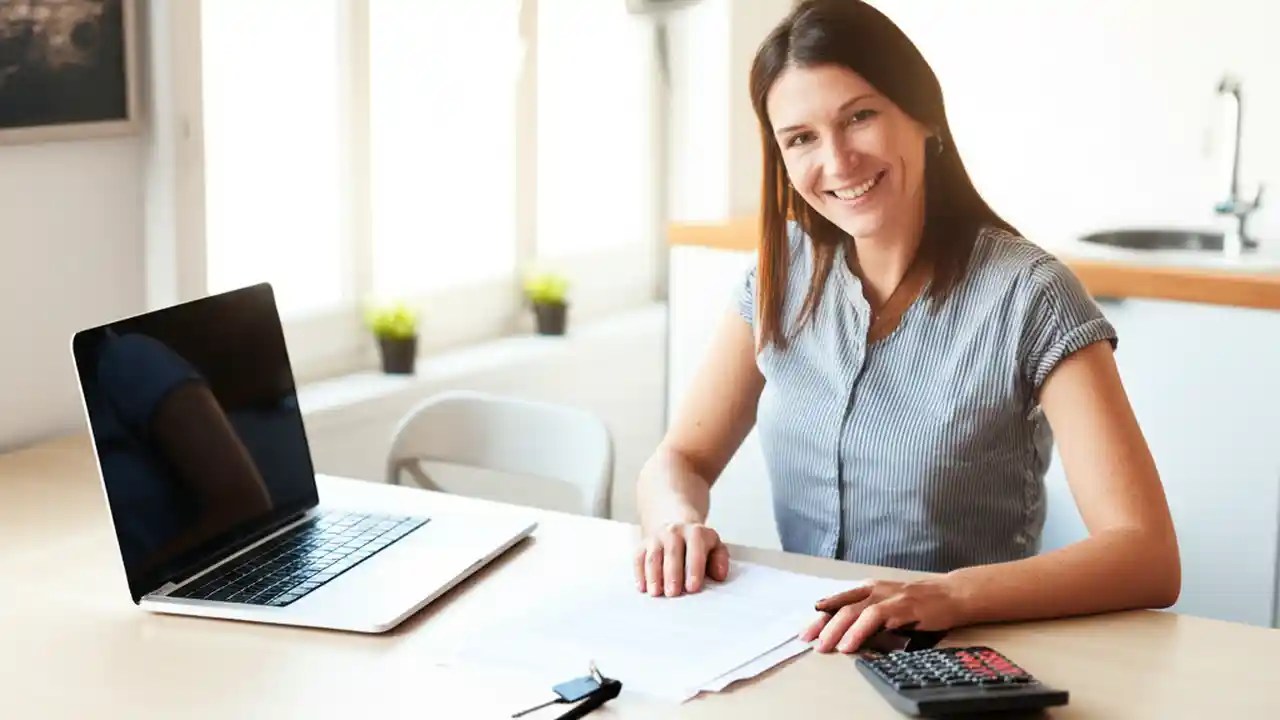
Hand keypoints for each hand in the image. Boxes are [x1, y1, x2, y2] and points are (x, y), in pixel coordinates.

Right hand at [634, 522, 729, 596]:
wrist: (677, 529)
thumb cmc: (698, 546)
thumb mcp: (714, 547)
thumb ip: (719, 560)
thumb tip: (719, 575)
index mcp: (695, 532)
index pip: (695, 549)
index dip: (694, 569)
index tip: (692, 587)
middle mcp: (674, 531)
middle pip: (672, 552)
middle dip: (672, 574)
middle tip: (673, 593)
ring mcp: (656, 537)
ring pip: (653, 556)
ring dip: (653, 575)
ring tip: (656, 592)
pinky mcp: (642, 545)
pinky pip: (638, 558)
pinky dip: (639, 573)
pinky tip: (642, 587)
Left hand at [799, 578, 965, 653]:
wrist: (953, 594)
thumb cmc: (922, 604)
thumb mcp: (891, 607)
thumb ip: (872, 617)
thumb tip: (851, 635)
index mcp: (870, 589)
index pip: (838, 602)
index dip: (820, 617)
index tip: (806, 632)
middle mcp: (874, 590)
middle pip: (840, 606)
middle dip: (821, 624)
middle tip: (807, 640)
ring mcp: (887, 596)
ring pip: (852, 611)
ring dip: (835, 630)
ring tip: (824, 646)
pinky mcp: (901, 606)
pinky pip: (874, 617)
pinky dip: (858, 631)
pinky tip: (849, 643)